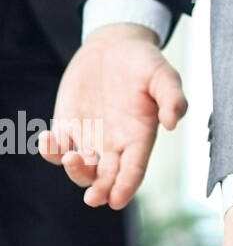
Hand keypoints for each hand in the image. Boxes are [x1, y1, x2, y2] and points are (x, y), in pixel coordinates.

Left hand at [39, 23, 186, 208]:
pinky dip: (50, 151)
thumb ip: (172, 97)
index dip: (127, 186)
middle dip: (100, 191)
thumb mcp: (163, 74)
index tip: (117, 200)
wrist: (114, 46)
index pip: (134, 168)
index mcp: (140, 135)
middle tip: (93, 197)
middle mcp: (115, 143)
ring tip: (70, 156)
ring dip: (75, 172)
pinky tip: (48, 138)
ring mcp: (90, 137)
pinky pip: (56, 149)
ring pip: (81, 170)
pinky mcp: (68, 127)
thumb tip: (172, 123)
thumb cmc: (143, 61)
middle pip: (106, 178)